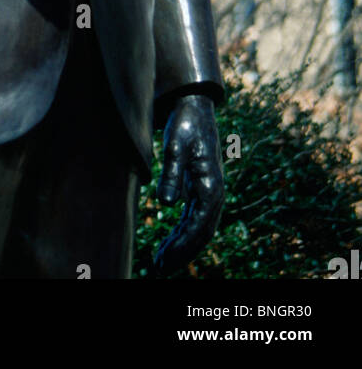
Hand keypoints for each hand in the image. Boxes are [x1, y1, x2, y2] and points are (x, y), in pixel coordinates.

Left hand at [154, 94, 223, 275]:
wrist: (194, 108)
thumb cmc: (184, 125)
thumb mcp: (175, 145)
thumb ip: (172, 173)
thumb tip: (166, 204)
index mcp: (212, 185)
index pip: (199, 225)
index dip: (183, 244)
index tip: (165, 257)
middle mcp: (215, 194)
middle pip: (201, 234)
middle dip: (183, 254)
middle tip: (161, 269)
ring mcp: (209, 194)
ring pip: (198, 230)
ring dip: (182, 248)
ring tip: (160, 263)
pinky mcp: (201, 191)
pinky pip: (193, 221)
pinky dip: (181, 235)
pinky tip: (168, 245)